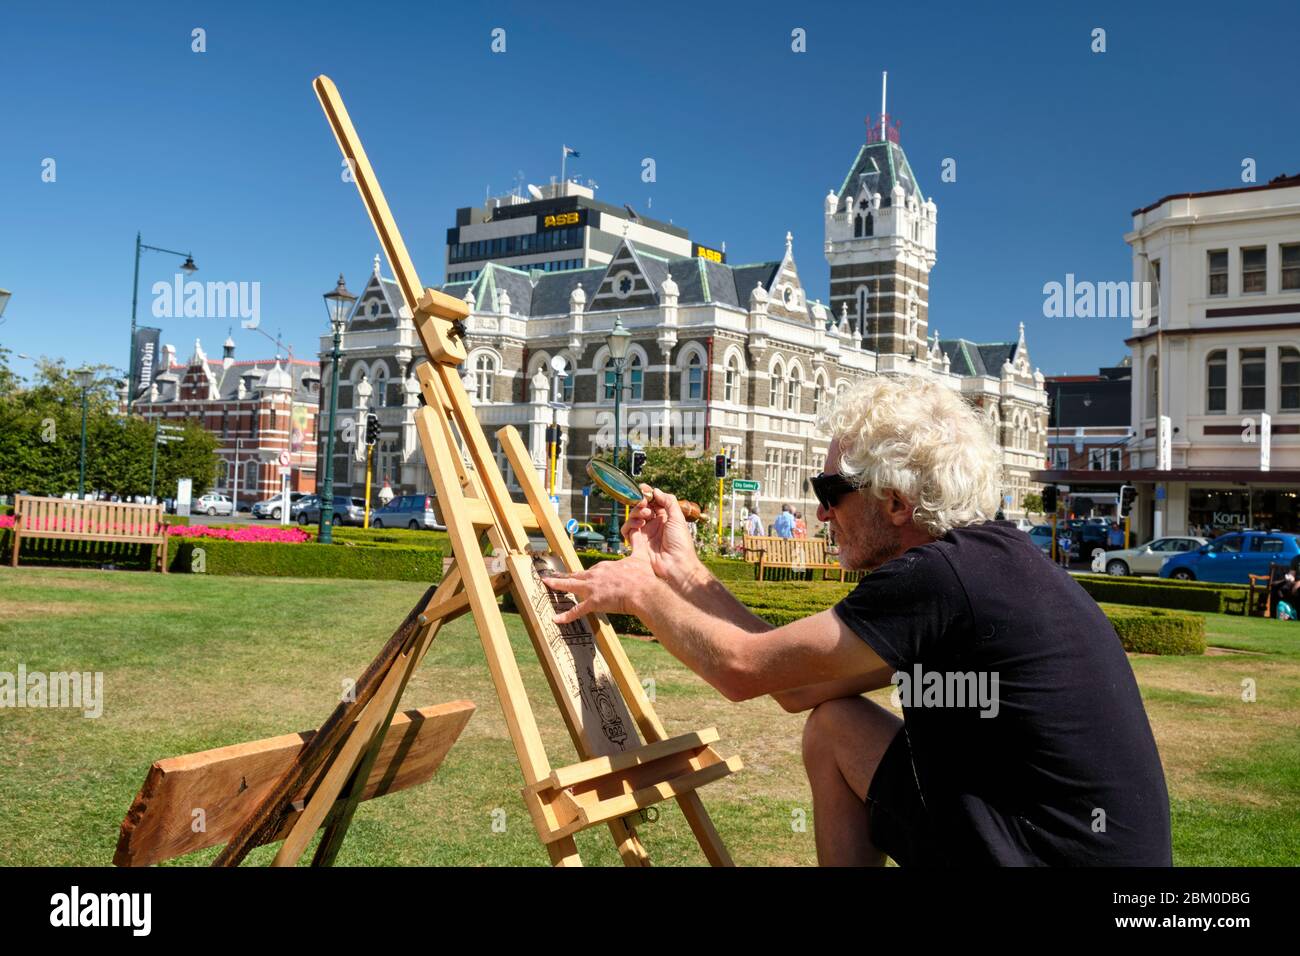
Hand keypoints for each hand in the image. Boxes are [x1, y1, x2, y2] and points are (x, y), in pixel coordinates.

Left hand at [541, 554, 658, 623]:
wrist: (643, 591)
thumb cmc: (643, 576)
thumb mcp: (640, 556)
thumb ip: (637, 543)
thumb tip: (637, 530)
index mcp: (605, 567)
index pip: (593, 570)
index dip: (589, 575)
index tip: (586, 576)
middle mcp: (595, 575)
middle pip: (577, 575)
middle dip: (567, 575)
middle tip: (556, 575)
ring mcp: (592, 589)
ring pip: (570, 585)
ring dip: (557, 584)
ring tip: (546, 582)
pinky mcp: (593, 602)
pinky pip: (576, 611)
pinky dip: (566, 616)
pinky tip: (556, 619)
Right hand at [622, 485, 703, 588]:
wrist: (676, 565)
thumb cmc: (681, 543)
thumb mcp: (678, 518)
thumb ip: (668, 502)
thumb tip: (656, 491)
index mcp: (665, 518)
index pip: (653, 502)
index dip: (648, 494)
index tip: (643, 488)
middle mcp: (654, 524)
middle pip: (641, 507)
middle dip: (641, 502)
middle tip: (644, 502)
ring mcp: (644, 533)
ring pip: (632, 516)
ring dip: (636, 512)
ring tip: (645, 514)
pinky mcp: (636, 542)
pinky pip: (626, 530)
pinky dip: (629, 524)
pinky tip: (639, 525)